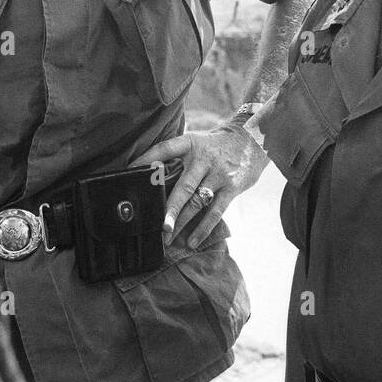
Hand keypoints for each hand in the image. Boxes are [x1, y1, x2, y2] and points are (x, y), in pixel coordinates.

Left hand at [129, 122, 267, 247]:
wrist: (251, 140)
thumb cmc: (216, 146)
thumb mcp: (197, 142)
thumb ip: (178, 157)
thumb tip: (150, 175)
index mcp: (190, 144)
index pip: (165, 149)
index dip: (147, 158)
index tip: (130, 172)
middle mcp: (203, 159)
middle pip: (183, 186)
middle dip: (169, 208)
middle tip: (158, 226)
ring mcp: (218, 174)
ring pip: (197, 202)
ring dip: (182, 222)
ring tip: (168, 238)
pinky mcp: (231, 188)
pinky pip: (215, 211)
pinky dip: (203, 228)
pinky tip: (192, 241)